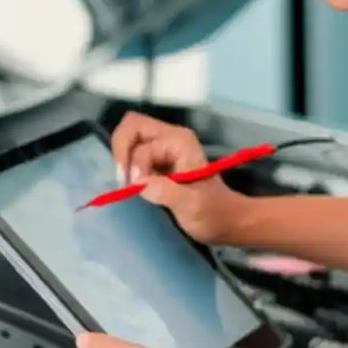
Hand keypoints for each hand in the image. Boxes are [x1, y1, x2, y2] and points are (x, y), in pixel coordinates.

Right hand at [110, 111, 249, 243]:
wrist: (226, 220)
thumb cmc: (212, 213)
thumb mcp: (191, 205)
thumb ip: (165, 191)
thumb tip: (137, 182)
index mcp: (179, 142)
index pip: (142, 145)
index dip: (134, 165)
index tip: (136, 188)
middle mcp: (170, 137)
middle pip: (132, 126)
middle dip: (121, 151)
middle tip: (122, 179)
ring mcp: (163, 146)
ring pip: (130, 137)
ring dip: (123, 158)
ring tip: (128, 183)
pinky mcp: (158, 159)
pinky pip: (133, 151)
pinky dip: (127, 165)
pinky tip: (133, 184)